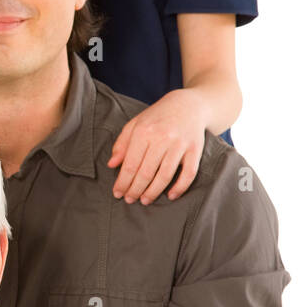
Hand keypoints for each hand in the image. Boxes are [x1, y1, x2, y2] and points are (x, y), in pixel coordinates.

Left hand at [108, 89, 206, 204]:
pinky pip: (188, 173)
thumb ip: (122, 144)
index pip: (130, 164)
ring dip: (153, 192)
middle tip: (130, 200)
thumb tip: (112, 165)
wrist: (188, 105)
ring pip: (164, 176)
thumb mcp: (135, 124)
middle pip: (146, 173)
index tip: (118, 193)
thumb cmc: (158, 117)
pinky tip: (171, 196)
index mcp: (143, 131)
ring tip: (145, 200)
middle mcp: (162, 138)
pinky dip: (180, 187)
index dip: (123, 182)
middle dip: (135, 190)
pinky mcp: (195, 149)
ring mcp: (179, 144)